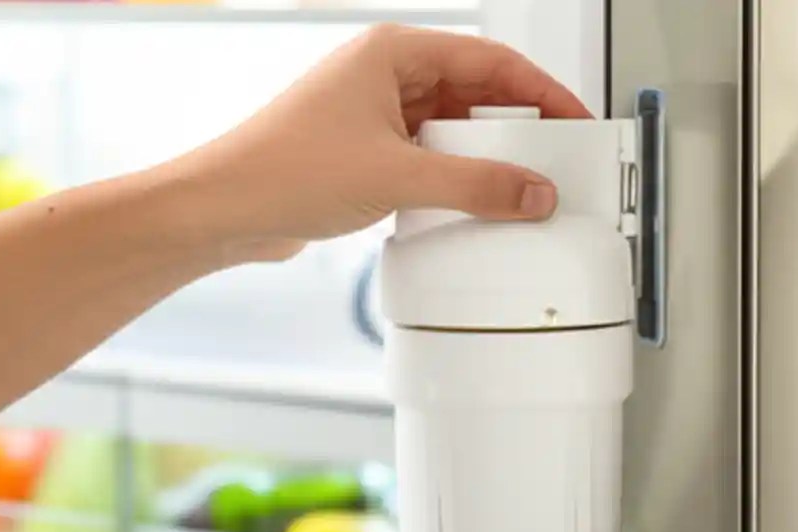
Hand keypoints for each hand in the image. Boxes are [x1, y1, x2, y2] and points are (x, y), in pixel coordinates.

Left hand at [159, 24, 591, 261]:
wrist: (223, 211)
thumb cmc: (280, 170)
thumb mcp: (397, 176)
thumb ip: (476, 185)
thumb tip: (531, 191)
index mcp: (392, 53)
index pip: (491, 62)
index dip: (541, 92)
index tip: (574, 121)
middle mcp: (385, 76)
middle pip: (476, 92)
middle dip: (517, 127)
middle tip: (553, 160)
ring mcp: (376, 114)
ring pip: (454, 128)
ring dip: (485, 157)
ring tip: (517, 186)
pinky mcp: (368, 152)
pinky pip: (431, 157)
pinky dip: (457, 177)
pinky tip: (472, 202)